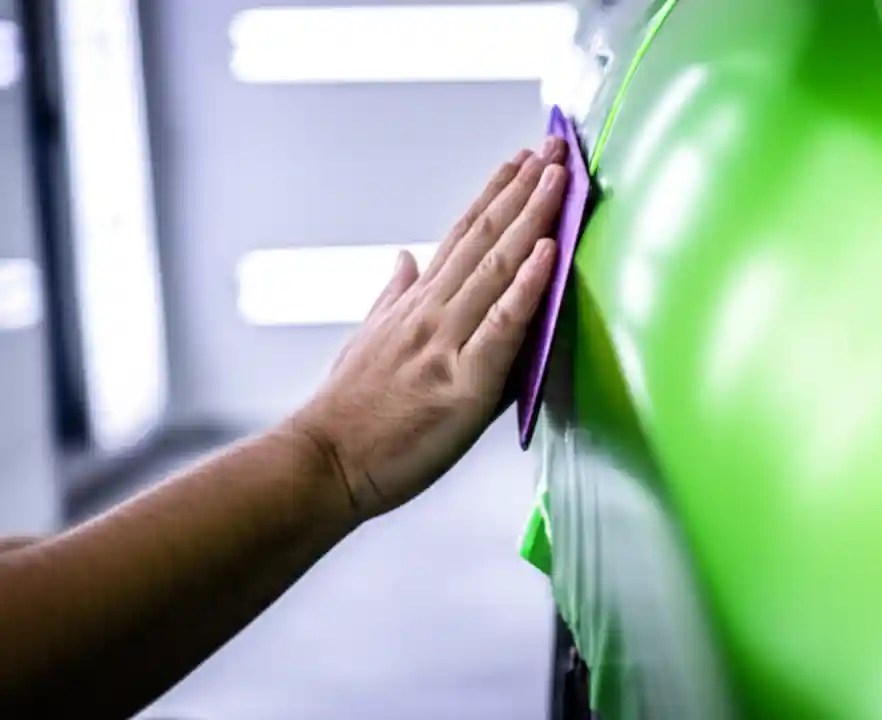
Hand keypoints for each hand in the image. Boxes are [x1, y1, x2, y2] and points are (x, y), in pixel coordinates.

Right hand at [292, 138, 567, 519]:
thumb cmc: (349, 412)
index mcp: (415, 304)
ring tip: (557, 177)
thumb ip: (392, 296)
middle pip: (484, 238)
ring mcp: (447, 344)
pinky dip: (526, 285)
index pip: (461, 235)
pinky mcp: (464, 385)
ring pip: (496, 268)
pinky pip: (502, 326)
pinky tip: (548, 250)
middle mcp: (431, 313)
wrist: (323, 463)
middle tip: (553, 146)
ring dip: (531, 218)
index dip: (494, 194)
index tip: (520, 159)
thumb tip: (405, 256)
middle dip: (523, 189)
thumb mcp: (365, 339)